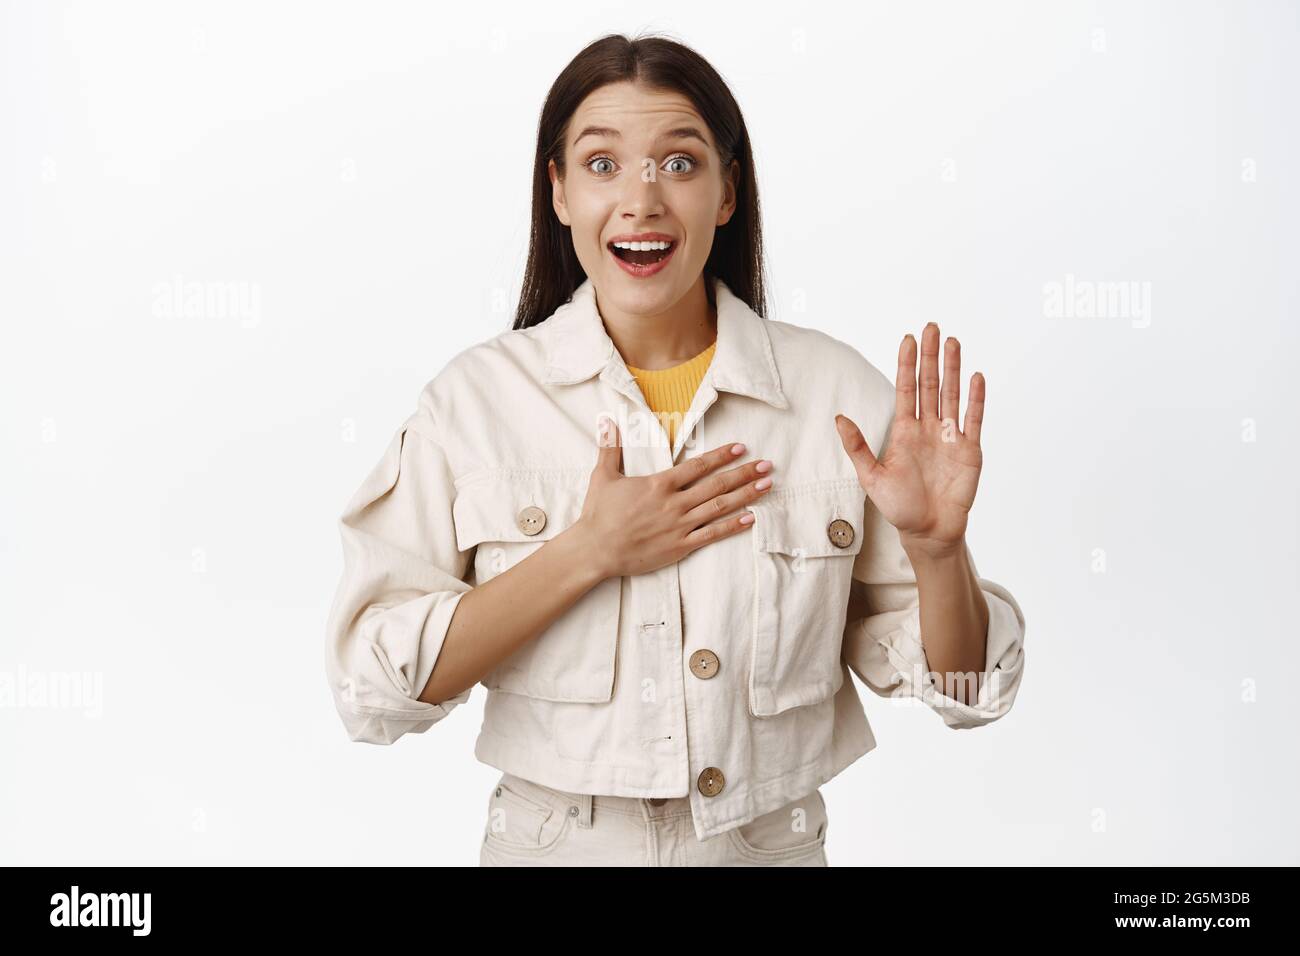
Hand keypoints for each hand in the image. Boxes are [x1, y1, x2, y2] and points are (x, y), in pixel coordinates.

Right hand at [576, 418, 774, 578]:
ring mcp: (680, 525)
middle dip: (744, 473)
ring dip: (745, 495)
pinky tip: (751, 518)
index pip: (697, 466)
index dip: (721, 455)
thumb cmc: (599, 514)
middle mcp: (674, 503)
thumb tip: (607, 420)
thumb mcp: (602, 476)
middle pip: (716, 484)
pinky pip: (712, 534)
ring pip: (719, 507)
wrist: (596, 550)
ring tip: (766, 486)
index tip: (740, 447)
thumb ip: (610, 448)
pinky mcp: (680, 546)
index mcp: (659, 484)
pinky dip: (733, 526)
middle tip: (766, 465)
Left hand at [835, 322, 984, 559]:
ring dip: (953, 369)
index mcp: (905, 431)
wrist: (928, 531)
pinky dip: (975, 399)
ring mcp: (951, 437)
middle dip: (931, 356)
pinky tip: (975, 377)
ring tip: (952, 342)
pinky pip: (974, 419)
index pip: (905, 390)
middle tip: (932, 327)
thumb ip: (857, 447)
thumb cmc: (899, 507)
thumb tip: (839, 418)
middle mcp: (929, 428)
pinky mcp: (970, 450)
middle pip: (930, 384)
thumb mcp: (871, 478)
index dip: (906, 364)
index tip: (908, 339)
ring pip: (952, 395)